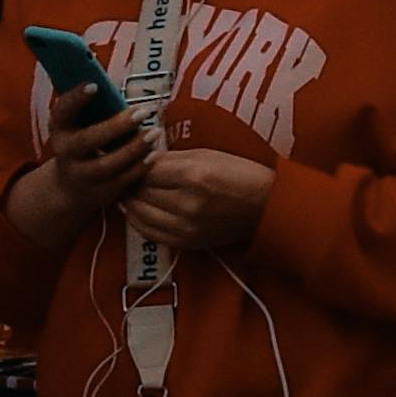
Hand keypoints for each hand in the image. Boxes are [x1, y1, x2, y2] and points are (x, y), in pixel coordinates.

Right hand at [5, 89, 161, 251]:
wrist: (71, 186)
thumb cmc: (84, 141)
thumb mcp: (80, 123)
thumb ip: (96, 107)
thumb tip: (114, 85)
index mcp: (60, 129)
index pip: (62, 112)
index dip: (76, 99)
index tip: (95, 85)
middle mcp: (66, 153)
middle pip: (87, 141)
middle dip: (116, 126)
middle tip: (142, 111)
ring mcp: (82, 176)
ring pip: (107, 165)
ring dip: (133, 148)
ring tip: (154, 132)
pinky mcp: (100, 192)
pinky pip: (122, 181)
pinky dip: (140, 167)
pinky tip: (154, 153)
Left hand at [126, 145, 274, 263]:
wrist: (265, 206)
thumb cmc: (240, 175)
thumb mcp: (207, 154)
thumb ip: (171, 158)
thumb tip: (142, 159)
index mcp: (193, 175)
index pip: (145, 170)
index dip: (137, 163)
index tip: (135, 159)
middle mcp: (186, 204)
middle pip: (139, 192)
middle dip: (132, 181)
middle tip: (131, 173)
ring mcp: (184, 227)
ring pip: (138, 213)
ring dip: (132, 200)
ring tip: (134, 190)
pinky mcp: (184, 242)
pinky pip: (147, 232)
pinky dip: (138, 219)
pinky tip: (140, 208)